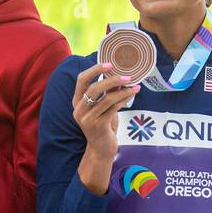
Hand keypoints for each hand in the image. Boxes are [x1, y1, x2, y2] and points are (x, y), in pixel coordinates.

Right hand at [73, 63, 140, 193]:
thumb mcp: (103, 107)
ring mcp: (87, 119)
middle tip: (128, 76)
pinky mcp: (97, 126)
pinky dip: (124, 99)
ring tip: (134, 85)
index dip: (95, 69)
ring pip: (106, 98)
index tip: (110, 64)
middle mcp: (79, 110)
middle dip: (112, 79)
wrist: (101, 149)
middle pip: (94, 88)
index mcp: (77, 102)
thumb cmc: (103, 125)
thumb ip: (106, 92)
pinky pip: (113, 108)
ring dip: (122, 90)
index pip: (81, 80)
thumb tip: (119, 74)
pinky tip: (132, 95)